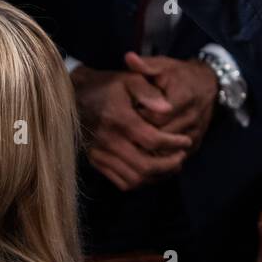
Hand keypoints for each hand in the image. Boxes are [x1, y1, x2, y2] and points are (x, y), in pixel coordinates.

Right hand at [70, 65, 193, 190]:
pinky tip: (153, 171)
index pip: (152, 141)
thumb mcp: (129, 80)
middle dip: (169, 165)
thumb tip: (168, 108)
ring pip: (134, 179)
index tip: (186, 141)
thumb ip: (149, 93)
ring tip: (171, 165)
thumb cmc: (107, 85)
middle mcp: (108, 140)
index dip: (174, 144)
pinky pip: (121, 182)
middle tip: (182, 156)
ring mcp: (100, 153)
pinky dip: (141, 181)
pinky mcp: (96, 161)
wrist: (74, 95)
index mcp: (120, 119)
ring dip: (157, 176)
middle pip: (144, 166)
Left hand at [123, 52, 217, 153]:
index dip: (140, 117)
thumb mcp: (163, 65)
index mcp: (184, 96)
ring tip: (132, 143)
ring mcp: (196, 132)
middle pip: (162, 136)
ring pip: (168, 150)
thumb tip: (128, 58)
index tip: (128, 112)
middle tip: (124, 132)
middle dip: (142, 136)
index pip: (157, 116)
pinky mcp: (196, 144)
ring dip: (149, 150)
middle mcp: (193, 117)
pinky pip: (176, 158)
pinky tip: (145, 152)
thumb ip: (145, 64)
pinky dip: (160, 157)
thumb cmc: (179, 75)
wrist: (208, 85)